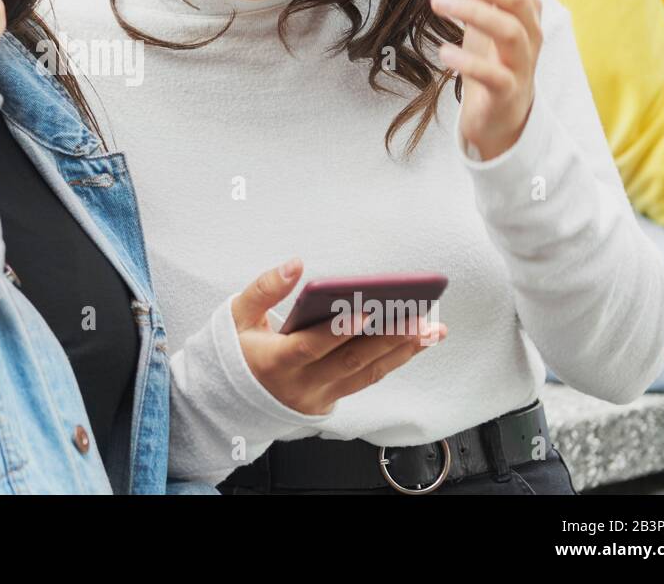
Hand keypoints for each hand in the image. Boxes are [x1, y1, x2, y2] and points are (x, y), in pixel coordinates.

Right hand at [233, 260, 445, 415]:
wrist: (232, 399)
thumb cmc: (237, 349)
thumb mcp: (238, 315)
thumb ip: (265, 288)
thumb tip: (295, 264)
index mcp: (274, 362)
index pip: (311, 347)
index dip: (339, 330)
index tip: (368, 310)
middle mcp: (300, 384)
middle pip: (350, 361)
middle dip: (388, 338)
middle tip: (418, 316)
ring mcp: (319, 396)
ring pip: (367, 373)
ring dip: (402, 351)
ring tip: (431, 329)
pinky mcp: (332, 400)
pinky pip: (368, 380)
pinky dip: (395, 360)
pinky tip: (416, 342)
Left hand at [428, 0, 541, 160]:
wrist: (501, 112)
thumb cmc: (494, 58)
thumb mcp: (490, 15)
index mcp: (525, 9)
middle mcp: (530, 31)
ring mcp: (522, 62)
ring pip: (508, 29)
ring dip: (471, 11)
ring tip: (435, 2)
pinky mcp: (508, 91)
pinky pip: (495, 75)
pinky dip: (469, 62)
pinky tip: (443, 52)